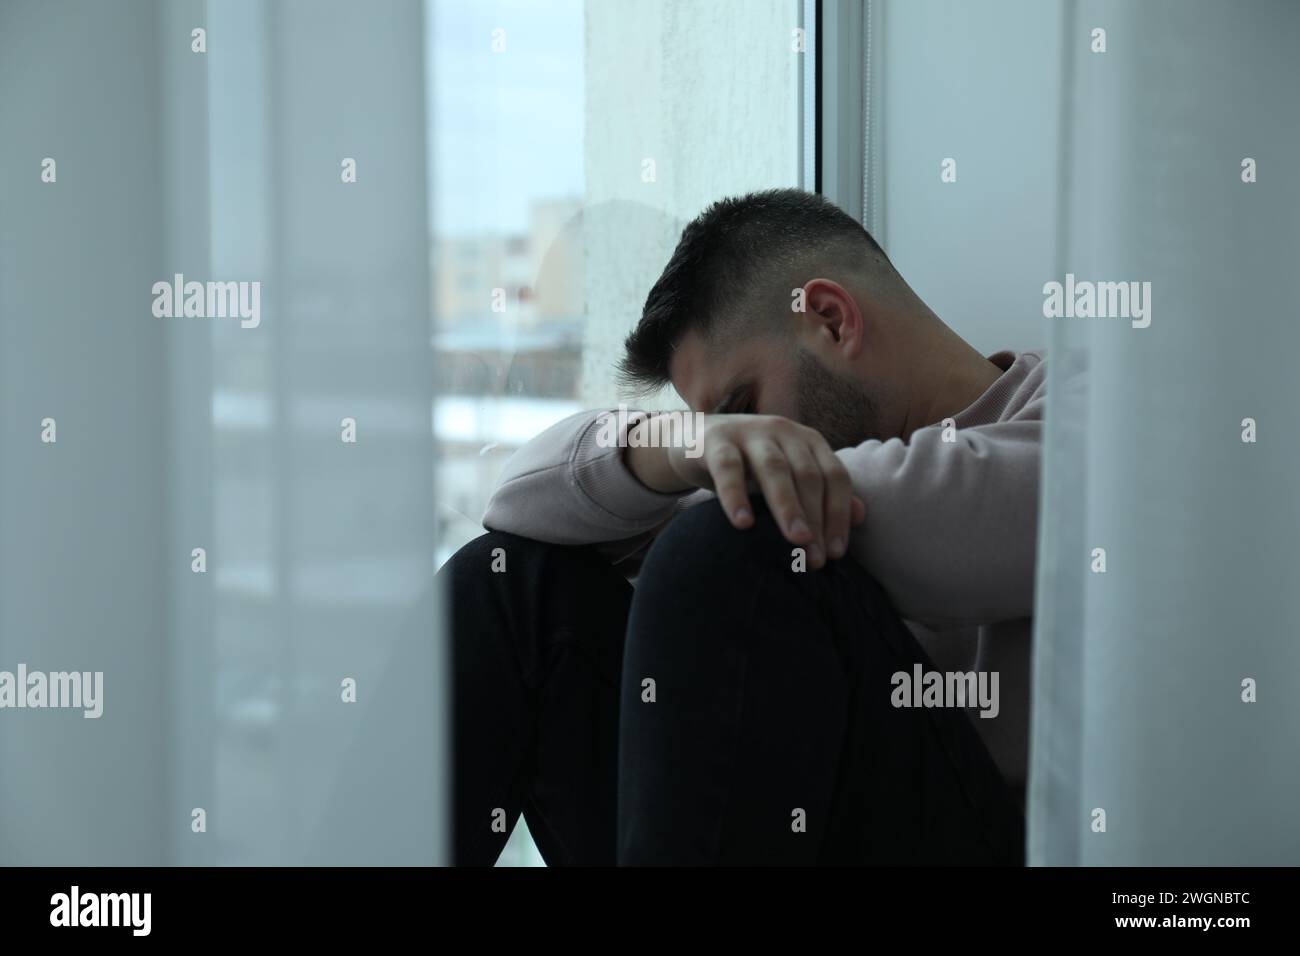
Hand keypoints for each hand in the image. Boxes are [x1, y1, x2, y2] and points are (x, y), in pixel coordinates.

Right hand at [630, 413, 865, 568]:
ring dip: (788, 506)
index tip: (837, 553)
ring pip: (774, 469)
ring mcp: (749, 433)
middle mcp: (783, 431)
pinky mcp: (716, 441)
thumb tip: (861, 516)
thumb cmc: (748, 464)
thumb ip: (821, 493)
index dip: (839, 514)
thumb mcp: (787, 476)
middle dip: (816, 518)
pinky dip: (736, 496)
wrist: (692, 439)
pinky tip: (743, 523)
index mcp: (807, 440)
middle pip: (808, 475)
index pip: (834, 476)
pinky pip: (728, 469)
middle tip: (817, 558)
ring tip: (797, 540)